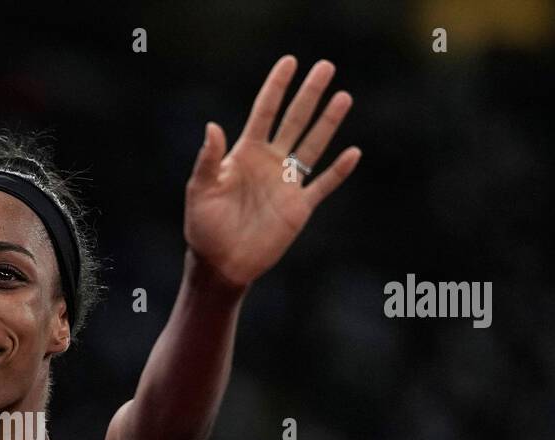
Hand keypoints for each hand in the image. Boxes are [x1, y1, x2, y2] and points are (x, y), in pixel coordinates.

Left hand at [184, 55, 361, 288]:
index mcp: (245, 154)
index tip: (289, 62)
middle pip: (294, 121)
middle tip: (325, 66)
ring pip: (312, 146)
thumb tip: (212, 127)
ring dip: (328, 123)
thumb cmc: (204, 227)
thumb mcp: (201, 191)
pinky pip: (323, 185)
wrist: (220, 263)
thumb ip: (209, 160)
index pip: (264, 112)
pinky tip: (353, 153)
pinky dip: (338, 171)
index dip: (276, 87)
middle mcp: (269, 163)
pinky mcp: (298, 208)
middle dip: (309, 94)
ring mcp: (286, 183)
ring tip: (343, 97)